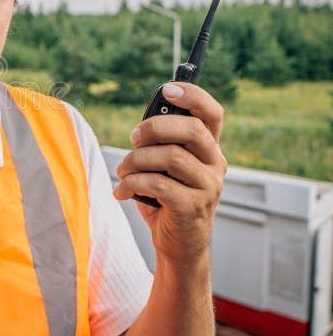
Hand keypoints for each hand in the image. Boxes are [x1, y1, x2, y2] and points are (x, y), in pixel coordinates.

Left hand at [112, 82, 226, 266]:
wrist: (178, 246)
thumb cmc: (166, 199)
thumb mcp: (164, 167)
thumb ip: (159, 144)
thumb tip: (142, 127)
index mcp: (209, 148)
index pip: (212, 113)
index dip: (193, 95)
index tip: (167, 89)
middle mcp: (215, 164)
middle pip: (192, 129)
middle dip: (154, 128)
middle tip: (133, 138)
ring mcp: (208, 186)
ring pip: (171, 156)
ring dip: (136, 160)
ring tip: (122, 171)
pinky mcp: (193, 207)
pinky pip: (159, 183)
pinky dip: (132, 183)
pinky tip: (121, 192)